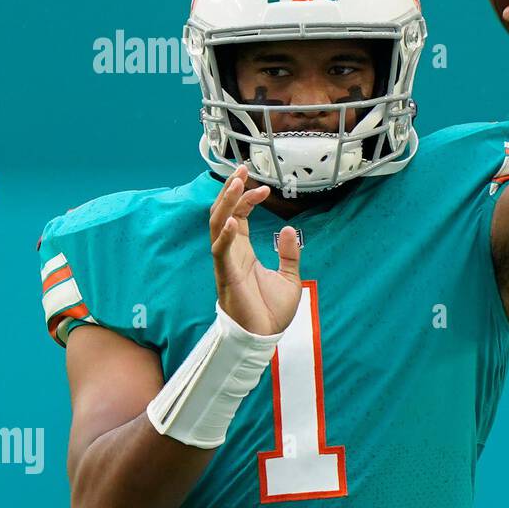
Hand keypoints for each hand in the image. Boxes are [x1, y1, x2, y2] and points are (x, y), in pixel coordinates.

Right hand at [209, 165, 301, 334]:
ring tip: (236, 184)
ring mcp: (226, 263)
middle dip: (230, 192)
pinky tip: (234, 221)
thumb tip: (285, 230)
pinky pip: (221, 252)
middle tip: (241, 170)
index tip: (264, 187)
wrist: (265, 337)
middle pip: (223, 214)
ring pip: (218, 226)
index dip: (247, 199)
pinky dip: (225, 235)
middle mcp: (231, 254)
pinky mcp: (227, 277)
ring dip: (226, 204)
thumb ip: (289, 253)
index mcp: (243, 252)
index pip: (239, 216)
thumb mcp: (290, 277)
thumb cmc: (271, 311)